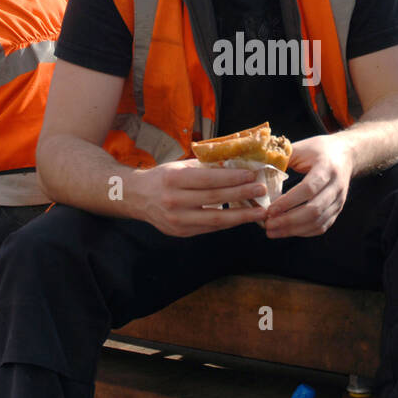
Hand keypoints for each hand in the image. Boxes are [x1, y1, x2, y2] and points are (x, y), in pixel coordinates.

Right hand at [132, 159, 268, 236]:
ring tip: (260, 211)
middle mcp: (174, 201)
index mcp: (173, 179)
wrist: (136, 198)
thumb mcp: (179, 167)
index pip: (208, 179)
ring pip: (215, 220)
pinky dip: (228, 222)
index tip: (251, 175)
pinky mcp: (181, 232)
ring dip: (241, 216)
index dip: (232, 178)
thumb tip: (236, 165)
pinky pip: (209, 228)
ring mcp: (177, 220)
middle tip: (261, 191)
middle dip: (242, 195)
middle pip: (214, 199)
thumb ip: (205, 168)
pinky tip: (242, 217)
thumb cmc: (162, 178)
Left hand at [265, 135, 353, 238]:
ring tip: (273, 231)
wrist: (345, 154)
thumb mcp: (301, 148)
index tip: (270, 210)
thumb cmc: (319, 150)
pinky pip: (322, 226)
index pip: (308, 189)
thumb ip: (282, 158)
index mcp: (326, 168)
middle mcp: (336, 186)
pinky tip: (287, 231)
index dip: (288, 202)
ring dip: (294, 230)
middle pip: (314, 210)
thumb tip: (258, 169)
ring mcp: (339, 200)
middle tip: (268, 224)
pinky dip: (303, 232)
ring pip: (318, 222)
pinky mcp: (337, 210)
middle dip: (289, 220)